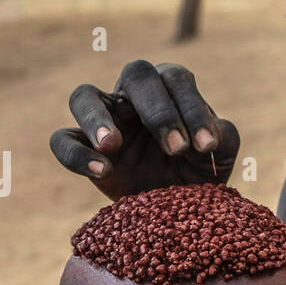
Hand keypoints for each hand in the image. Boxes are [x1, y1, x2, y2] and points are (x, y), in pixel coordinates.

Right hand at [50, 60, 240, 199]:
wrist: (175, 209)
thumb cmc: (197, 171)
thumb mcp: (219, 156)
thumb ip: (223, 136)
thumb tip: (211, 132)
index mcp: (169, 88)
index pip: (176, 79)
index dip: (192, 108)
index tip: (206, 146)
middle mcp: (133, 95)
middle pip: (136, 75)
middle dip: (158, 111)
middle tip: (175, 149)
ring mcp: (104, 119)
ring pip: (83, 95)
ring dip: (97, 118)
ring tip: (114, 146)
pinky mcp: (82, 147)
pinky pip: (62, 140)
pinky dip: (76, 154)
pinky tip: (101, 172)